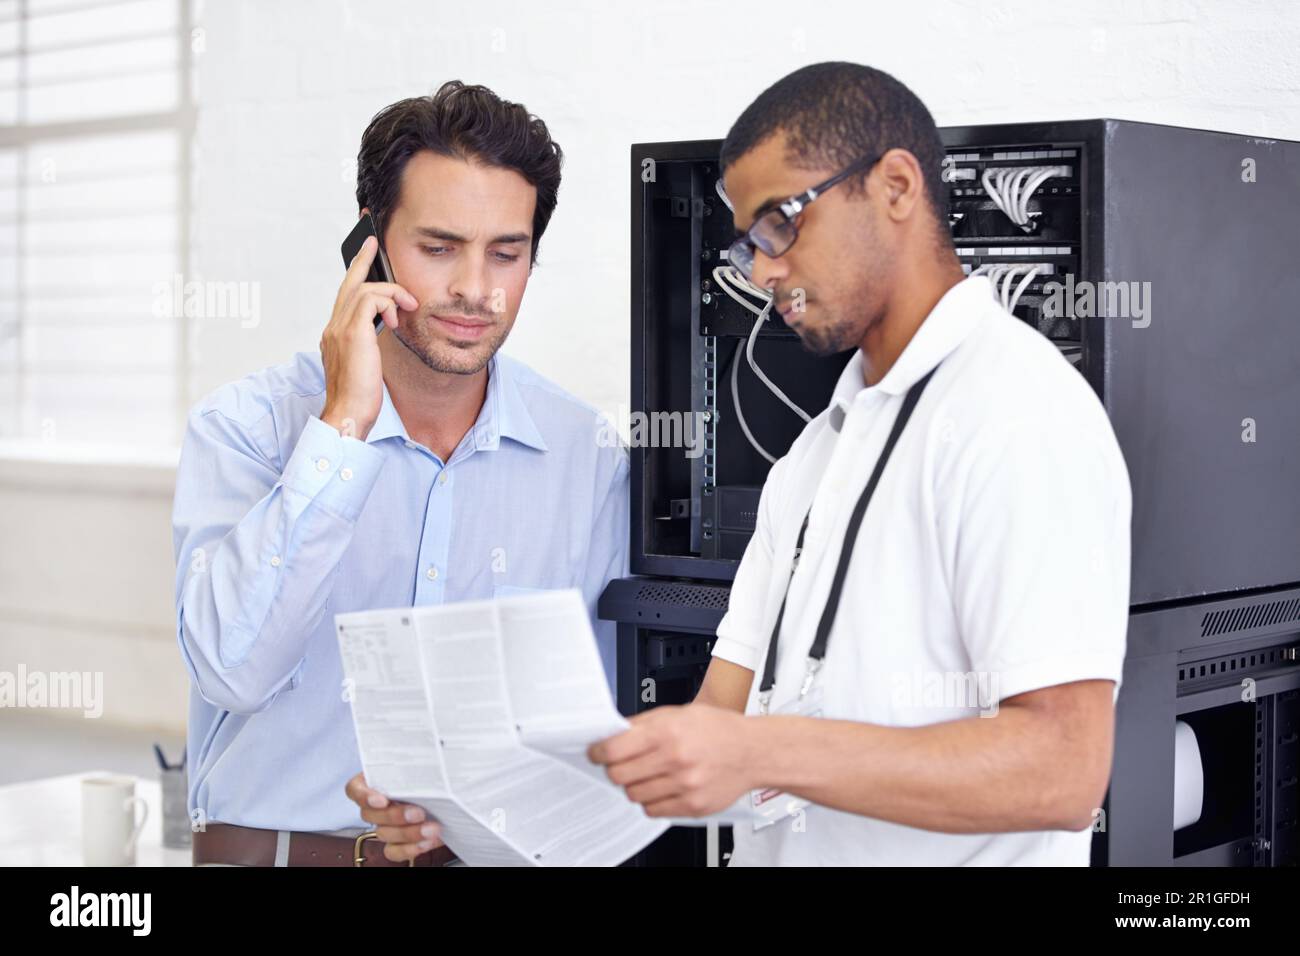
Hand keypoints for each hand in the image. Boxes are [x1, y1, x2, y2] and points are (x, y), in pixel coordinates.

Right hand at [320, 234, 416, 440]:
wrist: (348, 415)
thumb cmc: (359, 397)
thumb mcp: (366, 364)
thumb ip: (369, 344)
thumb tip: (385, 328)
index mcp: (335, 334)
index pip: (345, 297)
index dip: (355, 276)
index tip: (366, 259)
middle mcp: (333, 327)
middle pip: (348, 283)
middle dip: (362, 260)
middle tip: (373, 242)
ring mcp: (339, 329)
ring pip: (363, 288)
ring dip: (391, 292)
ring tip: (409, 306)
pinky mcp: (352, 333)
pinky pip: (370, 299)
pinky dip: (388, 301)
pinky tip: (399, 317)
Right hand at [343, 771, 445, 862]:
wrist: (444, 795)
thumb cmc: (429, 775)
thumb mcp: (422, 763)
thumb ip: (417, 762)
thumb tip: (425, 756)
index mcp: (375, 782)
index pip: (355, 788)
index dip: (364, 796)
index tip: (382, 800)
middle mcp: (376, 806)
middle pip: (370, 814)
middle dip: (395, 816)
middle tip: (418, 813)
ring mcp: (384, 825)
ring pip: (383, 834)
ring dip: (408, 833)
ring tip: (430, 828)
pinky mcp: (397, 842)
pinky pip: (394, 851)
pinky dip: (410, 849)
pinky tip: (427, 841)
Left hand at [588, 703, 756, 817]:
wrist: (753, 751)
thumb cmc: (718, 729)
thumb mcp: (679, 712)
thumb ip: (643, 724)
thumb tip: (611, 734)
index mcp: (668, 731)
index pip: (614, 749)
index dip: (598, 753)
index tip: (596, 753)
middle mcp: (675, 758)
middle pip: (619, 776)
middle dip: (615, 769)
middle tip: (621, 764)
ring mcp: (684, 785)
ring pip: (634, 795)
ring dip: (634, 785)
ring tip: (648, 774)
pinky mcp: (692, 806)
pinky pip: (653, 810)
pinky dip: (651, 800)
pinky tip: (662, 786)